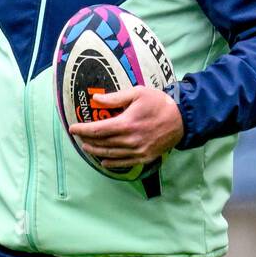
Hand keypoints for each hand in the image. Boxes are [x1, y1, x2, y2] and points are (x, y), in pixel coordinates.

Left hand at [68, 86, 183, 169]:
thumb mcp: (137, 93)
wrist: (182, 119)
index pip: (98, 130)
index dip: (83, 130)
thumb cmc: (159, 103)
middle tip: (79, 137)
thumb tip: (95, 99)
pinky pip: (124, 163)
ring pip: (111, 155)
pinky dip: (112, 163)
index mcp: (126, 123)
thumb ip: (115, 98)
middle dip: (88, 140)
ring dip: (97, 152)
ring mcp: (137, 151)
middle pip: (102, 143)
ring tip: (87, 148)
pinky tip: (104, 161)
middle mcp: (130, 140)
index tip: (73, 128)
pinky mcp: (145, 158)